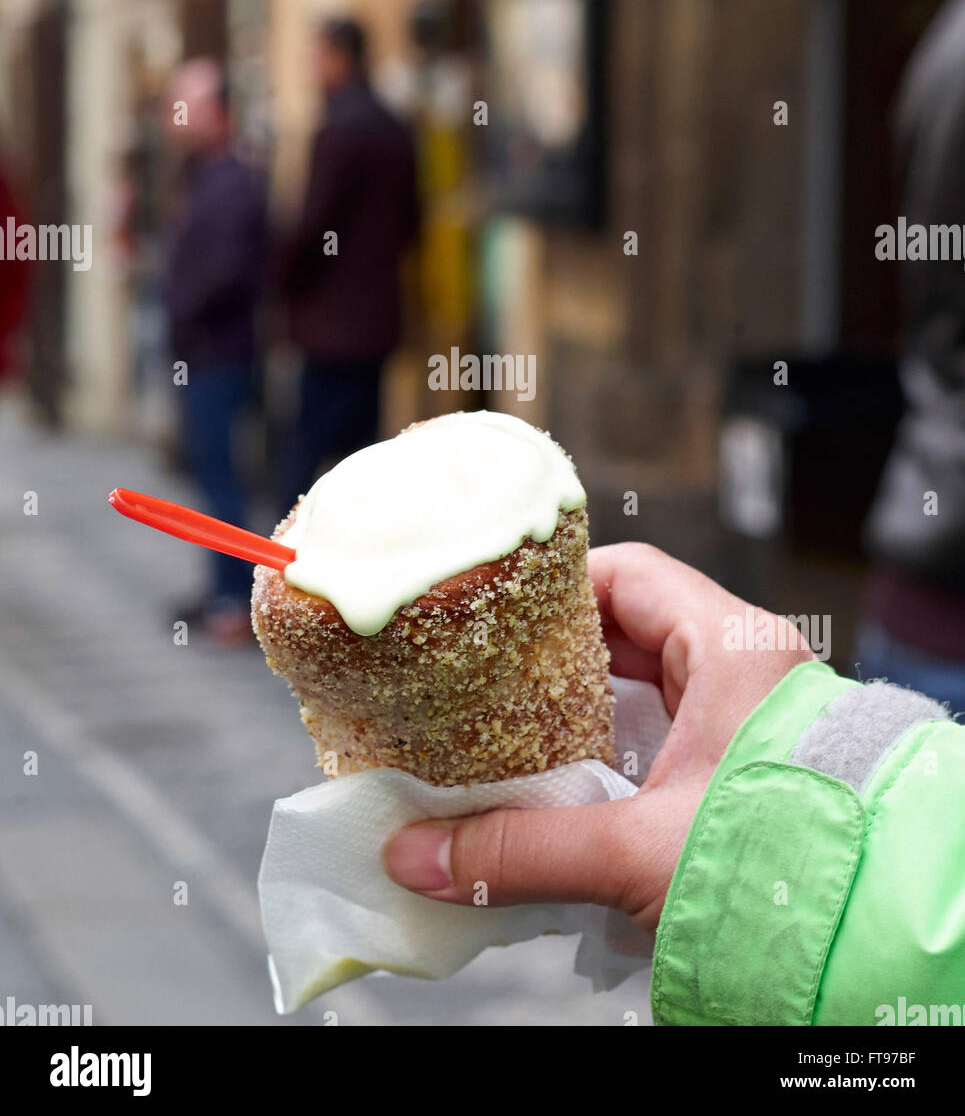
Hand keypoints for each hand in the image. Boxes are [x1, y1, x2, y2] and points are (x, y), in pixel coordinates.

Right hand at [383, 543, 811, 930]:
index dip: (555, 588)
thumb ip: (521, 851)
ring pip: (643, 692)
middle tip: (483, 683)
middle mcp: (742, 670)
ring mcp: (743, 720)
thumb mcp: (639, 850)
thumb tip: (416, 855)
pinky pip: (661, 740)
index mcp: (731, 647)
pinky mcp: (740, 769)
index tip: (492, 616)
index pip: (628, 574)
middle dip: (552, 662)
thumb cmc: (782, 867)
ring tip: (508, 737)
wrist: (867, 938)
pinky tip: (563, 790)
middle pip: (627, 633)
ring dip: (578, 716)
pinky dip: (610, 756)